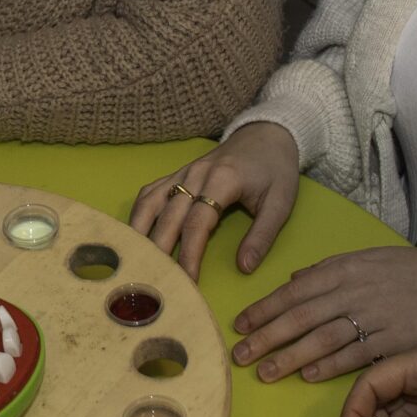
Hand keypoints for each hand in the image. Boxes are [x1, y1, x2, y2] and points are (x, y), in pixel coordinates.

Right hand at [129, 121, 301, 279]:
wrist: (266, 134)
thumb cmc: (275, 170)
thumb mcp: (280, 203)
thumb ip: (262, 236)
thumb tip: (244, 268)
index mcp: (222, 180)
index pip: (197, 223)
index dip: (189, 254)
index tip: (187, 281)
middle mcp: (195, 175)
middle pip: (168, 217)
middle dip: (160, 251)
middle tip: (155, 281)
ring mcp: (182, 172)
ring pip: (150, 203)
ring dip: (140, 233)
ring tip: (137, 261)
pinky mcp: (176, 173)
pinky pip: (149, 193)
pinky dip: (138, 215)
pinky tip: (136, 235)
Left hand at [231, 244, 416, 384]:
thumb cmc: (411, 269)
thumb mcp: (367, 257)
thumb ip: (328, 270)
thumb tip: (293, 281)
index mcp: (344, 269)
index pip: (294, 291)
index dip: (264, 310)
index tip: (239, 326)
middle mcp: (354, 291)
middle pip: (301, 317)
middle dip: (266, 337)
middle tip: (238, 355)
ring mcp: (375, 317)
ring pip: (323, 339)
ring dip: (290, 357)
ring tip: (264, 372)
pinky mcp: (395, 340)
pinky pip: (356, 355)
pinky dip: (330, 366)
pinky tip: (308, 375)